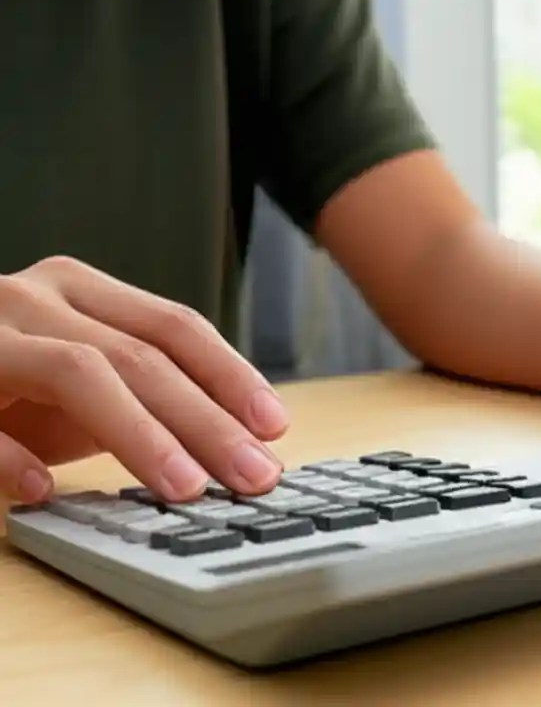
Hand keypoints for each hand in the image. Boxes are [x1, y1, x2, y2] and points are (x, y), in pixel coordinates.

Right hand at [0, 257, 288, 503]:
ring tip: (184, 487)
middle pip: (142, 357)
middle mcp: (30, 298)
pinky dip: (9, 455)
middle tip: (254, 476)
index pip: (175, 326)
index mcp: (78, 289)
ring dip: (139, 434)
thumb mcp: (79, 378)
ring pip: (78, 372)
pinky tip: (43, 489)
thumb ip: (145, 395)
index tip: (275, 428)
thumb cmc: (5, 382)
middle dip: (208, 421)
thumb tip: (239, 444)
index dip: (231, 376)